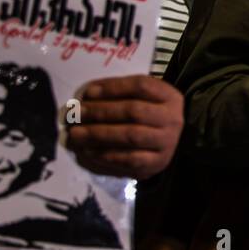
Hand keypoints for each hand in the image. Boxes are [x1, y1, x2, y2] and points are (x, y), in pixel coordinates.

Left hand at [67, 75, 183, 179]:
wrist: (171, 142)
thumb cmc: (150, 115)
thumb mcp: (144, 98)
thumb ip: (120, 93)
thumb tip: (88, 95)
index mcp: (170, 97)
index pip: (141, 86)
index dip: (113, 88)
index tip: (88, 93)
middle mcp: (172, 119)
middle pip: (134, 111)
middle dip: (101, 111)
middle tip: (77, 114)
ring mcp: (167, 142)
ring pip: (131, 135)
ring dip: (99, 134)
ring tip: (76, 133)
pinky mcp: (157, 163)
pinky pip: (129, 159)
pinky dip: (106, 154)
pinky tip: (88, 150)